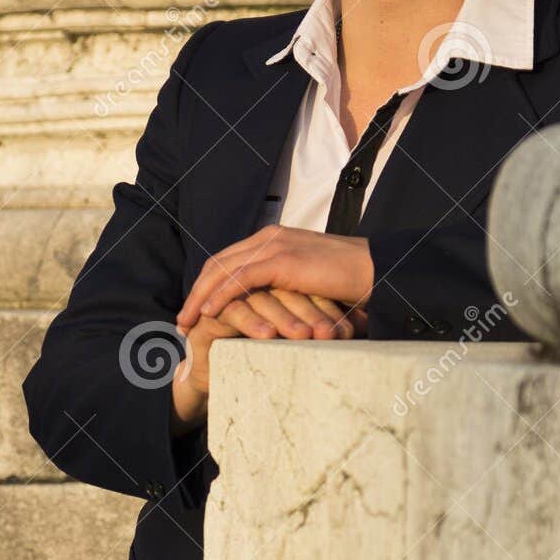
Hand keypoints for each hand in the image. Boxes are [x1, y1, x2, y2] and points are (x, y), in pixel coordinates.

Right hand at [170, 286, 358, 432]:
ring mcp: (228, 298)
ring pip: (261, 298)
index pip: (304, 290)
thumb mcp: (292, 340)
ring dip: (284, 316)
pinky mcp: (209, 316)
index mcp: (273, 284)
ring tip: (304, 336)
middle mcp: (251, 286)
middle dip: (309, 311)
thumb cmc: (254, 361)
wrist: (213, 377)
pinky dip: (252, 322)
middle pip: (284, 290)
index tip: (348, 331)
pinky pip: (233, 311)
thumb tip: (360, 326)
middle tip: (330, 332)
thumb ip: (316, 326)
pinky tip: (267, 336)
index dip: (324, 308)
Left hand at [176, 228, 374, 329]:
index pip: (229, 260)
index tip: (196, 311)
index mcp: (275, 239)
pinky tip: (208, 314)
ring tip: (188, 322)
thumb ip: (287, 288)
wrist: (377, 271)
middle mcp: (270, 237)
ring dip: (200, 297)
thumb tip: (271, 311)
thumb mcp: (309, 283)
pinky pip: (240, 278)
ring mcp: (275, 245)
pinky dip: (220, 295)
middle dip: (196, 292)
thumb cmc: (350, 283)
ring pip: (222, 270)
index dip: (208, 285)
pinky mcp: (282, 260)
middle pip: (218, 263)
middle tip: (183, 320)